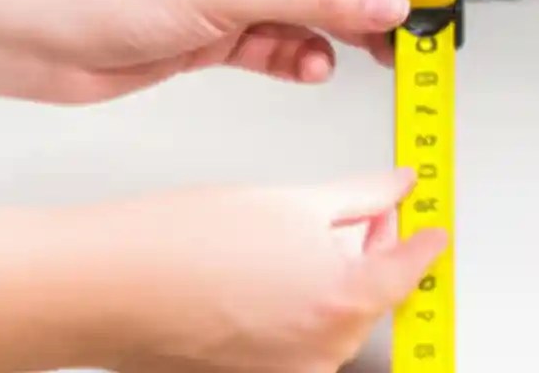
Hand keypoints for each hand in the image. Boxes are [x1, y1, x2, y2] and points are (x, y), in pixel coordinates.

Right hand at [76, 168, 446, 372]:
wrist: (107, 285)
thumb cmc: (183, 244)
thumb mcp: (292, 200)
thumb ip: (361, 196)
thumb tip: (397, 188)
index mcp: (344, 301)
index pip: (411, 268)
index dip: (423, 238)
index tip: (431, 225)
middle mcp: (324, 350)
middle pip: (374, 294)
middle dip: (373, 251)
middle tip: (366, 212)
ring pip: (336, 316)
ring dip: (335, 276)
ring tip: (297, 234)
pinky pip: (299, 338)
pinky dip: (300, 305)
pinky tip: (270, 269)